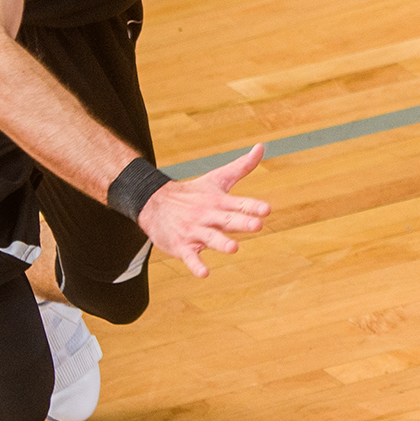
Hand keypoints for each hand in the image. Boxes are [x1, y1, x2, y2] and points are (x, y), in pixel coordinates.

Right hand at [137, 144, 270, 277]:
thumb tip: (261, 147)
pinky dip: (196, 265)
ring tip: (234, 248)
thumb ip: (242, 167)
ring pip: (210, 238)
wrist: (153, 202)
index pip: (239, 204)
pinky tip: (204, 273)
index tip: (266, 209)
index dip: (253, 207)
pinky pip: (190, 257)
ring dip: (221, 242)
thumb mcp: (218, 178)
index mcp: (219, 202)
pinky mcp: (182, 246)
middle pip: (228, 220)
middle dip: (242, 222)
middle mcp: (208, 216)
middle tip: (258, 225)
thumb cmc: (193, 193)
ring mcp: (194, 231)